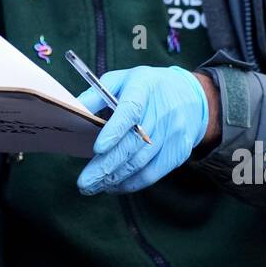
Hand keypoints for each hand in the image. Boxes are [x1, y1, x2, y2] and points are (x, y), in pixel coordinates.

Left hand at [75, 66, 210, 195]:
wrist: (191, 96)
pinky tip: (114, 186)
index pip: (130, 111)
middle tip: (84, 183)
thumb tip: (74, 109)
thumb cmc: (147, 88)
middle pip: (133, 143)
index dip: (114, 131)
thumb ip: (97, 94)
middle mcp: (162, 111)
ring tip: (94, 186)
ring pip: (142, 162)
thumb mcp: (123, 79)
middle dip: (106, 166)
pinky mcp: (179, 151)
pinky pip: (154, 173)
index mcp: (144, 87)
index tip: (97, 149)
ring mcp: (173, 133)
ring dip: (116, 178)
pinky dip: (132, 183)